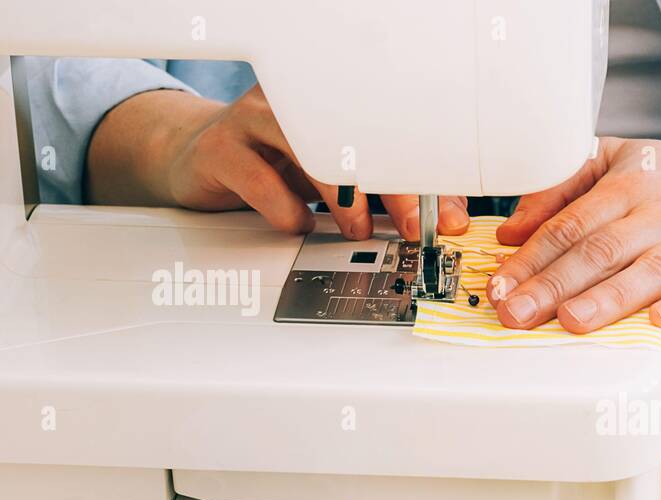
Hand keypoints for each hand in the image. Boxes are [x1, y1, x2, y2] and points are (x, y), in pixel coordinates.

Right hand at [86, 84, 470, 240]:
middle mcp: (296, 101)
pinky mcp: (221, 149)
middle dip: (396, 191)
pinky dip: (288, 211)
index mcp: (333, 100)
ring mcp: (255, 120)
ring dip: (344, 199)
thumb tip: (450, 218)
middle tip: (411, 228)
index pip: (392, 133)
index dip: (426, 178)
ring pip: (312, 152)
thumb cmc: (279, 165)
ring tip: (356, 228)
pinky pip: (262, 180)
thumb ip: (396, 193)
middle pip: (359, 139)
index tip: (446, 217)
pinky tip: (299, 222)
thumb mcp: (343, 177)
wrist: (201, 157)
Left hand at [488, 117, 660, 331]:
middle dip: (555, 283)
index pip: (572, 225)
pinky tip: (660, 322)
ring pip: (654, 270)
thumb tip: (510, 232)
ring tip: (572, 321)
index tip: (501, 286)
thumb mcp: (623, 163)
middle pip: (604, 249)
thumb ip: (563, 189)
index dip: (533, 257)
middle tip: (518, 313)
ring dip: (611, 297)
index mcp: (631, 185)